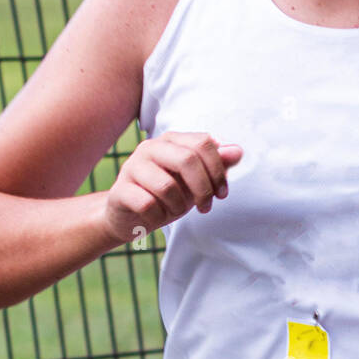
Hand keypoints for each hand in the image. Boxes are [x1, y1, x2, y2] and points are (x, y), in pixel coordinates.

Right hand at [101, 132, 243, 245]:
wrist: (130, 218)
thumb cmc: (167, 197)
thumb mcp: (195, 182)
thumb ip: (216, 165)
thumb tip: (238, 151)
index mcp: (171, 140)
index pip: (204, 143)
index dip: (218, 171)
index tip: (222, 194)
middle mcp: (150, 148)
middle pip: (187, 160)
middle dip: (203, 189)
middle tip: (205, 208)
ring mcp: (132, 167)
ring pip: (167, 186)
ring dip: (178, 207)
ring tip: (175, 211)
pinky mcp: (120, 191)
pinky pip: (148, 205)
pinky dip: (158, 217)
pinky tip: (156, 217)